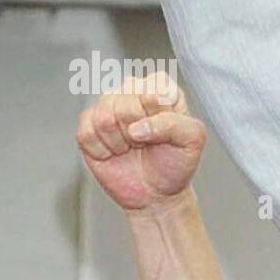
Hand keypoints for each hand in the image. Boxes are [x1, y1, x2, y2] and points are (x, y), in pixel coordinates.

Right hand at [77, 72, 205, 212]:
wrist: (156, 193)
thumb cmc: (175, 163)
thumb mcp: (192, 140)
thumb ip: (174, 124)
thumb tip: (137, 127)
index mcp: (161, 89)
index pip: (152, 86)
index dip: (156, 112)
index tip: (164, 129)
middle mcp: (132, 92)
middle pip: (124, 102)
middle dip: (137, 131)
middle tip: (146, 143)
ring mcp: (108, 107)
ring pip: (103, 117)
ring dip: (119, 142)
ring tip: (131, 147)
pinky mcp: (88, 126)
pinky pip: (86, 133)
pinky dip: (102, 150)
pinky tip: (114, 152)